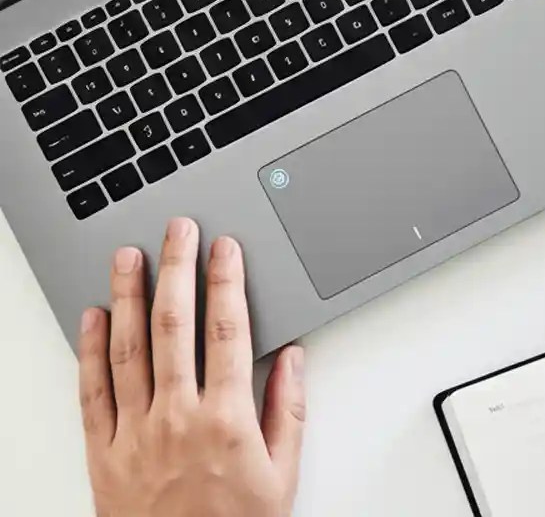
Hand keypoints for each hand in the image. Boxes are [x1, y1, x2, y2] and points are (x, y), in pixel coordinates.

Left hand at [78, 218, 305, 516]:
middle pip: (175, 326)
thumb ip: (288, 411)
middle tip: (178, 231)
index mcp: (228, 420)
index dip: (226, 282)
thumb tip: (292, 359)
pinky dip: (91, 349)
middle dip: (177, 269)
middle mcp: (178, 418)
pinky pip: (93, 390)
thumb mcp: (282, 474)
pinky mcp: (103, 451)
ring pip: (129, 348)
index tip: (226, 250)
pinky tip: (95, 317)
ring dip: (129, 295)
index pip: (227, 331)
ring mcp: (135, 432)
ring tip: (129, 256)